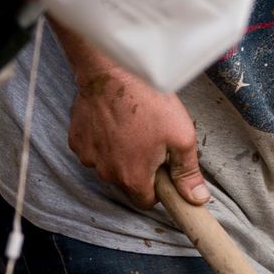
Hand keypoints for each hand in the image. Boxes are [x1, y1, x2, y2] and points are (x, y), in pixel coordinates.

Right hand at [66, 62, 207, 208]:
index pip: (146, 202)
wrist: (112, 71)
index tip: (165, 169)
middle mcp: (106, 173)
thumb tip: (196, 199)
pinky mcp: (76, 140)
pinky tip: (114, 121)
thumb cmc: (148, 102)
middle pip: (127, 183)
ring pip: (109, 165)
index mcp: (132, 178)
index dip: (159, 188)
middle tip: (152, 140)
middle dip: (140, 168)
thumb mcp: (181, 137)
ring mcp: (88, 156)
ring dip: (121, 154)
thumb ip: (188, 172)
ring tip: (133, 126)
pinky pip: (94, 149)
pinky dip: (104, 140)